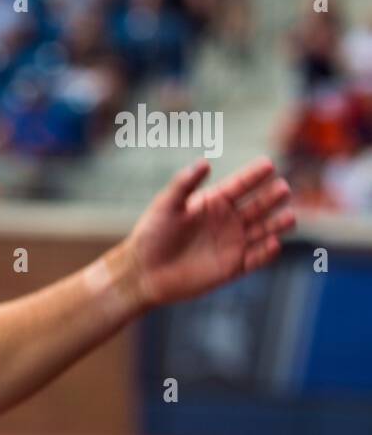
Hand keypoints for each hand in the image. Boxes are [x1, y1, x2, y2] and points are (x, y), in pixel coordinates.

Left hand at [125, 157, 297, 307]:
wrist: (144, 272)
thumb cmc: (151, 235)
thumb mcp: (166, 206)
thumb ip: (184, 185)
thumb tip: (204, 162)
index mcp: (214, 202)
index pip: (240, 185)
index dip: (254, 175)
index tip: (268, 164)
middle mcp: (228, 220)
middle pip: (257, 206)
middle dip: (271, 197)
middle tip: (283, 188)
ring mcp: (233, 243)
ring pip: (262, 231)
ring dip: (276, 224)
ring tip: (290, 216)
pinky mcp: (233, 267)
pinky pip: (255, 258)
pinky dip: (266, 252)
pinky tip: (274, 243)